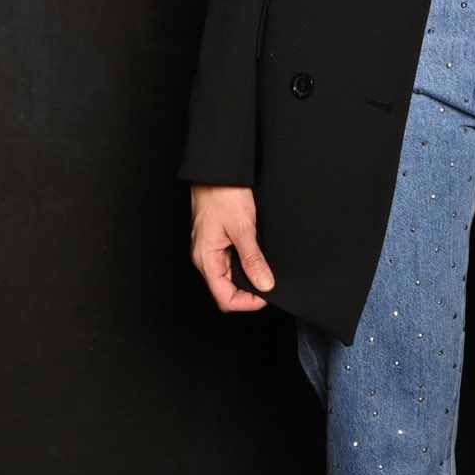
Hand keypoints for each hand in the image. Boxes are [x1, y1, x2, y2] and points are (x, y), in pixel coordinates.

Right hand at [190, 183, 274, 310]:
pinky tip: (257, 257)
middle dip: (248, 293)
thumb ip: (253, 258)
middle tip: (270, 284)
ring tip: (266, 271)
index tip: (267, 296)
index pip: (224, 297)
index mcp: (206, 259)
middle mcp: (205, 257)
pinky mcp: (216, 239)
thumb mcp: (243, 228)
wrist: (217, 171)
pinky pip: (229, 261)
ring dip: (246, 279)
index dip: (247, 303)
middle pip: (225, 290)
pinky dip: (243, 265)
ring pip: (227, 276)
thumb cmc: (223, 194)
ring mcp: (209, 248)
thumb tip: (264, 284)